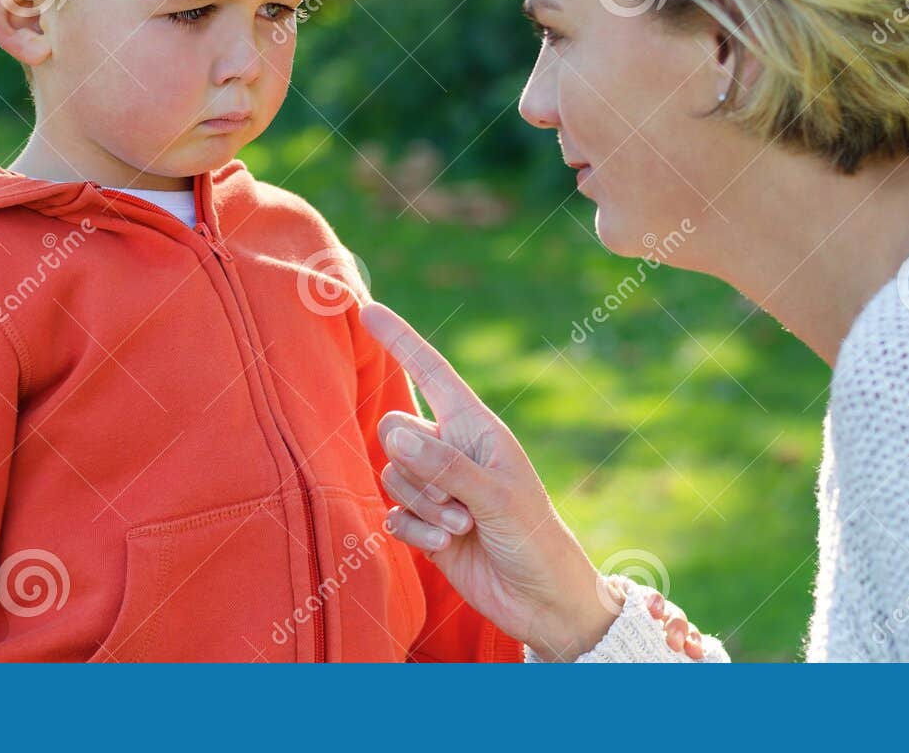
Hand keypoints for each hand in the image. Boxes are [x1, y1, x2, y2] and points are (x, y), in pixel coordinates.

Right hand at [363, 301, 706, 660]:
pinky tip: (446, 544)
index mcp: (474, 426)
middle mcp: (450, 449)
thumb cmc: (532, 535)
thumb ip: (444, 465)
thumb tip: (393, 432)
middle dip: (417, 468)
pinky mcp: (423, 523)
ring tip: (462, 525)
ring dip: (423, 505)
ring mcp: (435, 487)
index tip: (367, 309)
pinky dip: (415, 531)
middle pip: (394, 430)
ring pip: (391, 475)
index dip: (400, 340)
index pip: (430, 371)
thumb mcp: (497, 495)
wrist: (540, 598)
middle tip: (458, 501)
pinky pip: (393, 515)